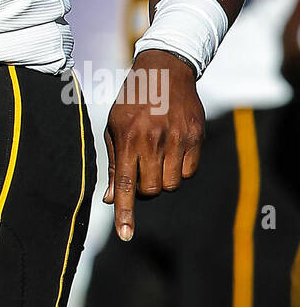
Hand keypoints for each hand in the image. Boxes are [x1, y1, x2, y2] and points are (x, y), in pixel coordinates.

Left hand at [104, 49, 203, 241]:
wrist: (164, 71)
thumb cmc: (133, 102)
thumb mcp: (115, 127)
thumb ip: (115, 164)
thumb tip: (111, 200)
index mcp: (128, 137)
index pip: (126, 183)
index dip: (125, 212)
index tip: (125, 235)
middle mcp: (153, 139)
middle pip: (150, 189)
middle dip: (144, 188)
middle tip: (142, 170)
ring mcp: (177, 138)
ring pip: (171, 184)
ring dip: (163, 179)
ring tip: (157, 158)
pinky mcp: (196, 137)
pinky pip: (189, 172)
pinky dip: (180, 170)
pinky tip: (173, 151)